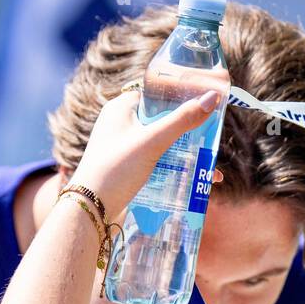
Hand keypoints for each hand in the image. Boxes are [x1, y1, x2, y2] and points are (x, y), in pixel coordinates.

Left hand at [68, 88, 220, 218]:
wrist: (91, 210)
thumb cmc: (116, 169)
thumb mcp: (152, 141)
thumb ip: (182, 120)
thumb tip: (212, 97)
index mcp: (121, 108)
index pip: (156, 93)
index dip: (181, 97)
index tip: (204, 104)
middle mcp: (121, 125)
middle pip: (164, 121)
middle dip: (190, 133)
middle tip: (213, 140)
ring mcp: (125, 149)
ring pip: (164, 145)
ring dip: (187, 156)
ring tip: (211, 170)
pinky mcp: (129, 170)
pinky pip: (158, 164)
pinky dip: (176, 171)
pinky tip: (196, 183)